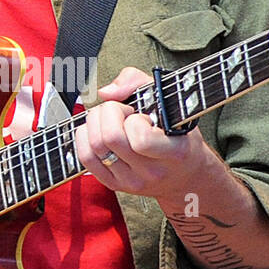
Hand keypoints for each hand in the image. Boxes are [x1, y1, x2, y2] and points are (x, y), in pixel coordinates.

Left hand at [74, 67, 211, 209]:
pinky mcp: (114, 184)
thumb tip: (107, 92)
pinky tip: (98, 130)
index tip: (140, 115)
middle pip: (110, 139)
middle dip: (109, 113)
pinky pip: (86, 158)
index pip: (141, 139)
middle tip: (120, 110)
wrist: (184, 176)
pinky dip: (85, 137)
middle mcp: (152, 171)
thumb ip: (139, 83)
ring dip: (95, 123)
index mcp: (174, 152)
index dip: (134, 120)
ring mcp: (131, 181)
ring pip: (94, 148)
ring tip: (109, 119)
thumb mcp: (171, 102)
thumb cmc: (178, 137)